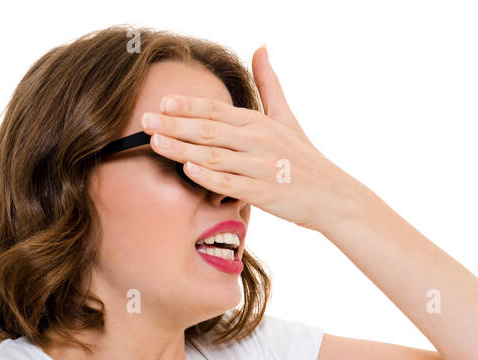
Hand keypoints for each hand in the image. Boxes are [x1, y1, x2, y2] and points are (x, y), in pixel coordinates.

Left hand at [141, 46, 356, 231]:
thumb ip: (268, 83)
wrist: (332, 195)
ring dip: (182, 149)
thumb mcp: (286, 116)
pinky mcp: (263, 193)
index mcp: (258, 122)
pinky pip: (230, 184)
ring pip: (214, 156)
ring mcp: (260, 167)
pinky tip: (187, 171)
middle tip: (145, 121)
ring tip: (156, 143)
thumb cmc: (305, 158)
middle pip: (209, 130)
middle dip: (175, 125)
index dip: (188, 105)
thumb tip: (260, 46)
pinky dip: (208, 177)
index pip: (216, 110)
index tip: (163, 102)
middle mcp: (258, 141)